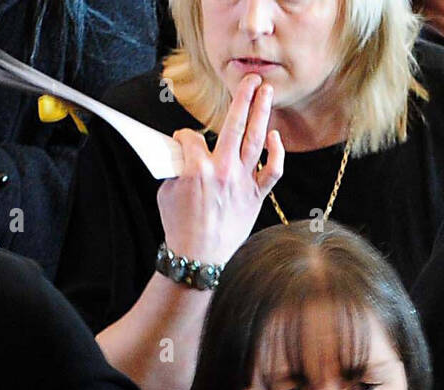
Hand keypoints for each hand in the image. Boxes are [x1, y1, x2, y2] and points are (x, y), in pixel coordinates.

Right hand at [156, 75, 283, 266]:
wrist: (198, 257)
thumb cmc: (179, 227)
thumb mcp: (167, 192)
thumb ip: (178, 167)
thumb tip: (184, 154)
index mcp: (196, 169)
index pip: (191, 138)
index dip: (182, 137)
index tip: (180, 142)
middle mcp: (222, 171)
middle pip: (233, 125)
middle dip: (242, 97)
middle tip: (250, 78)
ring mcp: (241, 183)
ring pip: (255, 141)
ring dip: (261, 114)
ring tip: (266, 92)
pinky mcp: (254, 198)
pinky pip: (272, 172)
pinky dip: (276, 155)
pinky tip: (275, 138)